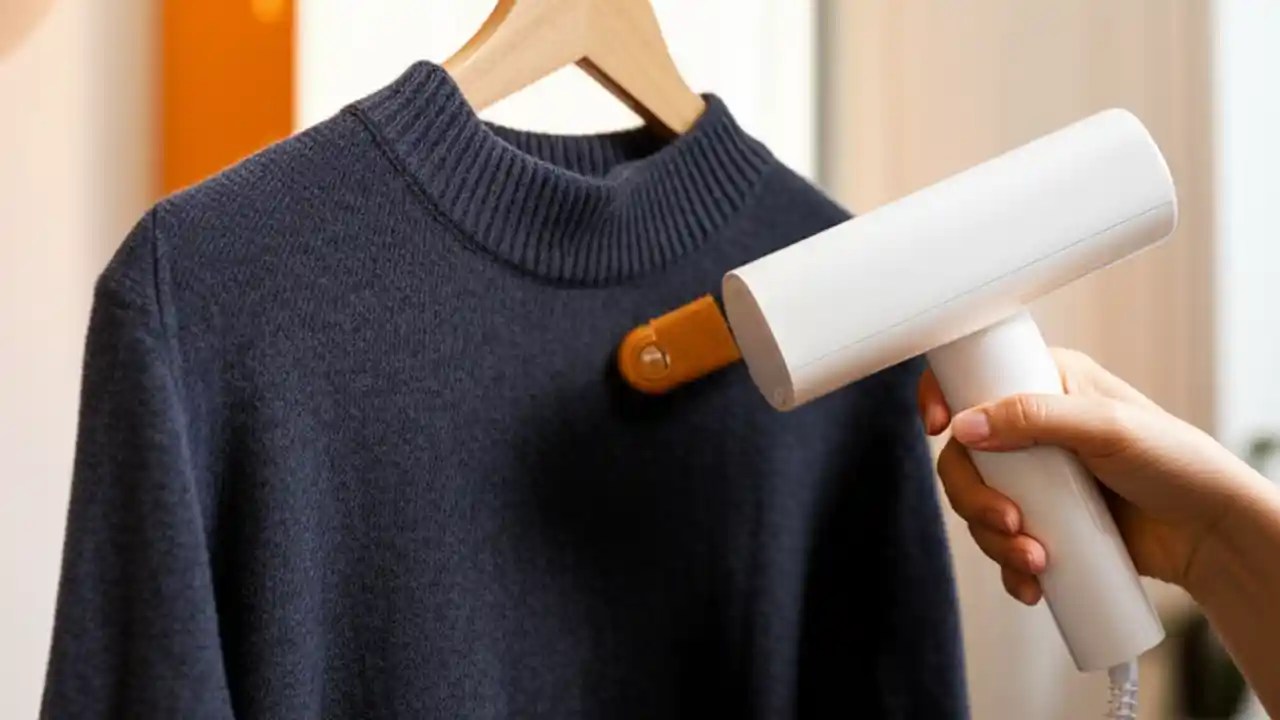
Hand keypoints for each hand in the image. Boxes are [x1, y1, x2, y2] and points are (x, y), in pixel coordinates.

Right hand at [919, 348, 1263, 604]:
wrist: (1209, 533)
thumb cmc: (1176, 462)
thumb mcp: (1107, 427)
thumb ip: (1035, 416)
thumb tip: (963, 426)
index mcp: (1044, 383)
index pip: (972, 377)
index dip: (942, 398)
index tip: (938, 427)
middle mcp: (1031, 427)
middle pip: (963, 457)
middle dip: (974, 498)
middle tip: (1008, 522)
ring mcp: (1034, 478)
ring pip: (976, 505)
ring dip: (993, 540)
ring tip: (1036, 561)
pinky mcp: (1042, 522)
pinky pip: (1000, 544)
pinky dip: (1007, 567)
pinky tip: (1031, 583)